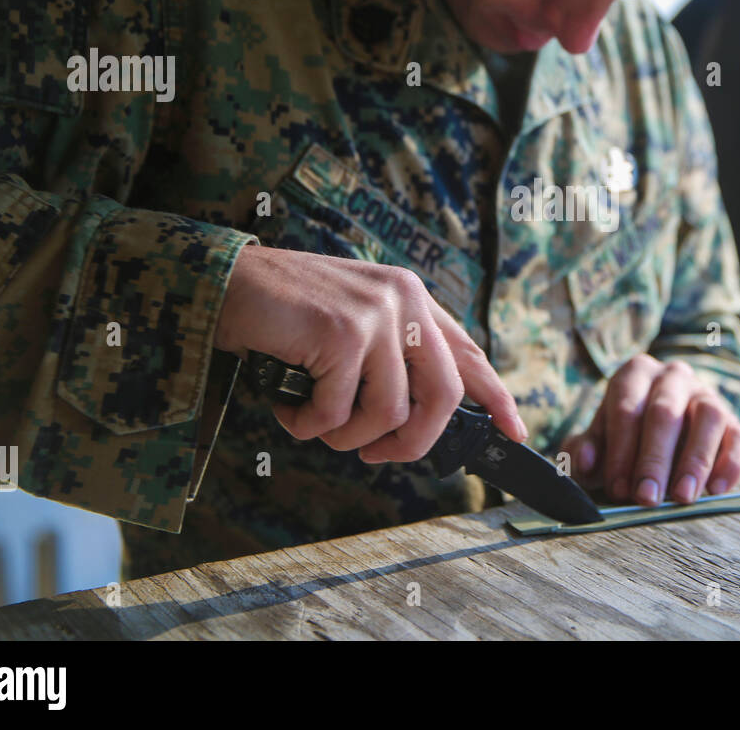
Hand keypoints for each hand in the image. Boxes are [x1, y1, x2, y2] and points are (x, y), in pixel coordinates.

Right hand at [215, 245, 525, 460]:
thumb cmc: (283, 314)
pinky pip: (339, 412)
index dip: (496, 396)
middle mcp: (403, 298)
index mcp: (411, 296)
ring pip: (388, 413)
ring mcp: (376, 313)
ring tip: (313, 419)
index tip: (514, 431)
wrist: (225, 284)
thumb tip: (414, 421)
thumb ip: (389, 357)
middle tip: (375, 454)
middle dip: (412, 441)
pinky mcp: (343, 333)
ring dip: (345, 435)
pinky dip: (309, 425)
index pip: (468, 352)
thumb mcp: (352, 325)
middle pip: (442, 395)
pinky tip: (289, 406)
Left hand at [560, 355, 739, 506]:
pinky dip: (730, 464)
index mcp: (635, 373)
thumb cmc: (624, 437)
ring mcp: (707, 395)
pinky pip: (739, 438)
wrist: (661, 434)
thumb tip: (585, 462)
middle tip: (647, 498)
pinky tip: (715, 490)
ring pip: (709, 418)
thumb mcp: (599, 441)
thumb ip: (585, 451)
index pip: (626, 408)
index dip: (621, 450)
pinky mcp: (734, 420)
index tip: (618, 488)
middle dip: (654, 459)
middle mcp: (673, 376)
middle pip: (665, 412)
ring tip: (682, 496)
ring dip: (695, 461)